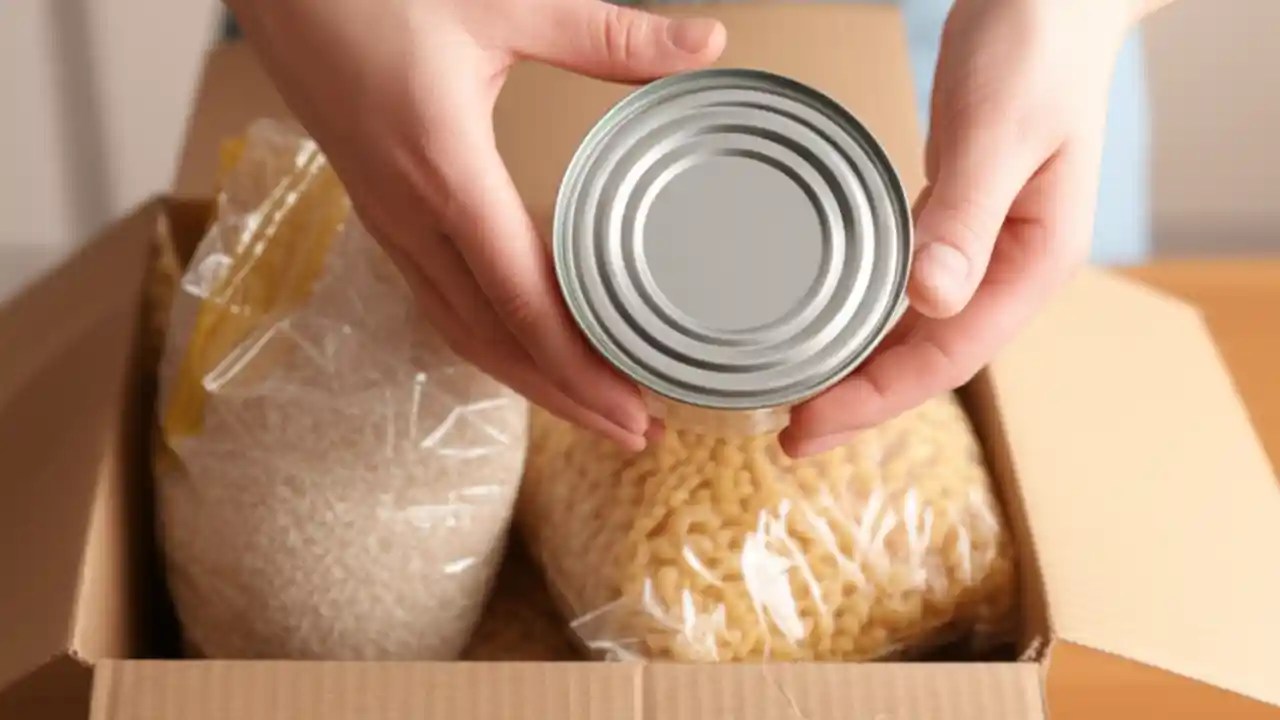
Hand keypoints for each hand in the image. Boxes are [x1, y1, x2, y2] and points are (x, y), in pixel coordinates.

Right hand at [226, 0, 724, 450]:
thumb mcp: (500, 3)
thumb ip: (606, 34)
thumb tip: (708, 42)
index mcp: (445, 175)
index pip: (522, 304)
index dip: (580, 370)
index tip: (635, 411)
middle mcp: (410, 216)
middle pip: (493, 340)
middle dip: (565, 397)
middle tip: (636, 434)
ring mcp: (388, 220)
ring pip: (460, 329)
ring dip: (527, 378)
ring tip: (592, 409)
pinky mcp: (380, 209)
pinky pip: (437, 300)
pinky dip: (489, 341)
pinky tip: (524, 347)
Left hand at [781, 0, 1136, 456]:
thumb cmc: (1033, 50)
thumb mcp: (999, 131)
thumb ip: (967, 216)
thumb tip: (930, 301)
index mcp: (1032, 261)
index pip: (948, 357)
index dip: (877, 400)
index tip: (810, 426)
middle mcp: (1009, 268)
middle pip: (928, 359)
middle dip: (861, 402)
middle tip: (788, 437)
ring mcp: (985, 247)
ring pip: (916, 332)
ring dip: (861, 368)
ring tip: (799, 399)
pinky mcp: (956, 221)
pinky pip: (907, 291)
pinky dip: (868, 318)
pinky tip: (831, 330)